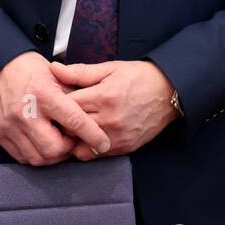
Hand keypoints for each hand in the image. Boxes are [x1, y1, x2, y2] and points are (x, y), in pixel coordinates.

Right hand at [0, 51, 110, 165]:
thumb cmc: (33, 71)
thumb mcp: (59, 75)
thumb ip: (77, 96)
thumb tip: (96, 117)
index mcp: (45, 94)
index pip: (74, 121)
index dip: (92, 135)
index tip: (103, 144)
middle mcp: (26, 112)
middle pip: (54, 148)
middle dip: (69, 149)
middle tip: (73, 140)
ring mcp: (10, 125)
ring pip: (38, 158)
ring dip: (53, 156)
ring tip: (59, 144)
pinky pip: (22, 157)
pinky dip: (36, 155)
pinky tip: (42, 144)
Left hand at [49, 59, 179, 159]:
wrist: (170, 92)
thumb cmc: (140, 77)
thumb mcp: (110, 69)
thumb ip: (80, 72)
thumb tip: (54, 69)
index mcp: (104, 97)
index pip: (66, 107)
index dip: (57, 104)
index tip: (57, 101)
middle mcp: (110, 120)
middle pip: (70, 130)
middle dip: (63, 123)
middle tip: (61, 117)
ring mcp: (117, 137)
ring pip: (80, 149)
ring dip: (74, 140)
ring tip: (75, 129)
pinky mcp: (125, 147)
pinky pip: (96, 155)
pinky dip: (89, 147)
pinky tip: (90, 135)